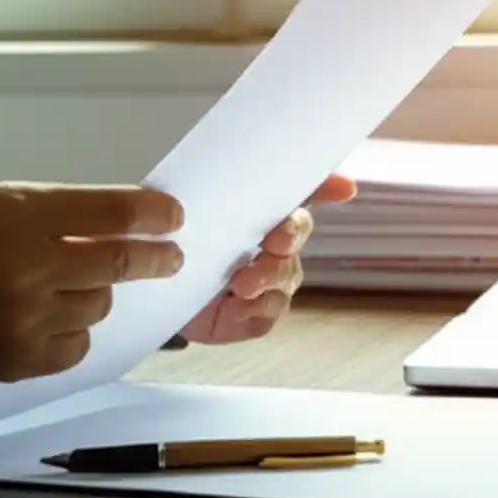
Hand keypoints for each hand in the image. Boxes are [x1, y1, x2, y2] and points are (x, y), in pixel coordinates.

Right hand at [0, 181, 183, 382]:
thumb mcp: (1, 203)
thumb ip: (64, 213)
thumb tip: (130, 224)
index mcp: (23, 216)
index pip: (114, 214)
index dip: (154, 216)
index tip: (174, 218)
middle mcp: (27, 267)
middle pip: (120, 264)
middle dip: (155, 259)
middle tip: (170, 257)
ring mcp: (23, 318)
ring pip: (99, 307)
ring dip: (93, 294)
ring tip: (56, 285)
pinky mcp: (18, 359)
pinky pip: (78, 346)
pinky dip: (72, 331)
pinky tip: (42, 317)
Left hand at [178, 174, 356, 343]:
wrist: (153, 296)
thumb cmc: (176, 248)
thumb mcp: (175, 210)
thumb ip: (186, 188)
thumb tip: (197, 180)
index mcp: (259, 213)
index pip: (300, 192)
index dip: (326, 188)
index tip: (344, 188)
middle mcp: (273, 246)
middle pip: (295, 234)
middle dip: (289, 235)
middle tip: (275, 239)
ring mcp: (269, 282)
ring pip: (285, 277)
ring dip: (267, 278)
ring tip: (241, 284)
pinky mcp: (256, 317)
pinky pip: (267, 314)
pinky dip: (254, 310)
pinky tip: (236, 307)